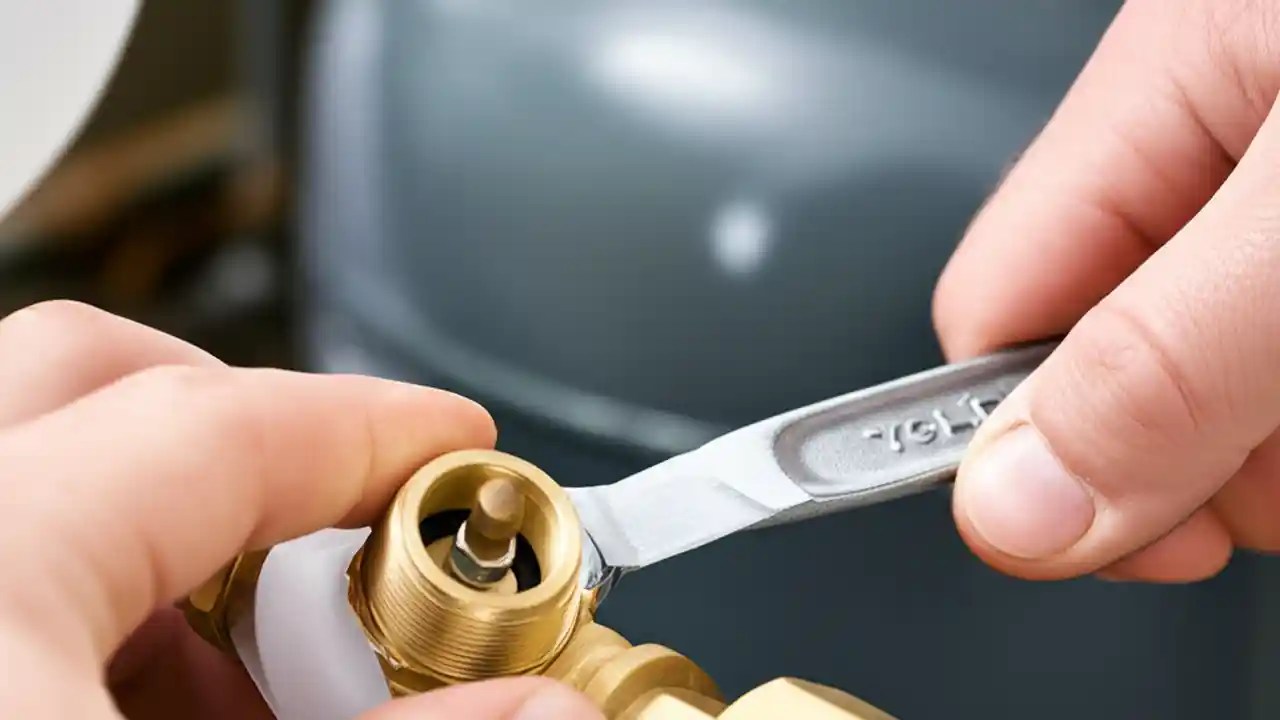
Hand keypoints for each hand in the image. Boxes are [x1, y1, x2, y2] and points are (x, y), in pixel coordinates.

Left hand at [0, 301, 601, 719]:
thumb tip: (543, 709)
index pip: (223, 420)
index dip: (378, 428)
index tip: (457, 447)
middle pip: (95, 378)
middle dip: (257, 431)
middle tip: (359, 516)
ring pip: (29, 457)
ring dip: (168, 530)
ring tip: (260, 652)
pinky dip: (81, 590)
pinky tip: (142, 691)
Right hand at [934, 0, 1279, 581]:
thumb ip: (1167, 358)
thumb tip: (1009, 500)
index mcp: (1167, 89)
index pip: (996, 307)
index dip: (1023, 436)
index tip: (1089, 530)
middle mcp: (1224, 154)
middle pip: (1113, 372)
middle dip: (1194, 451)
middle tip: (1277, 449)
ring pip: (1220, 400)